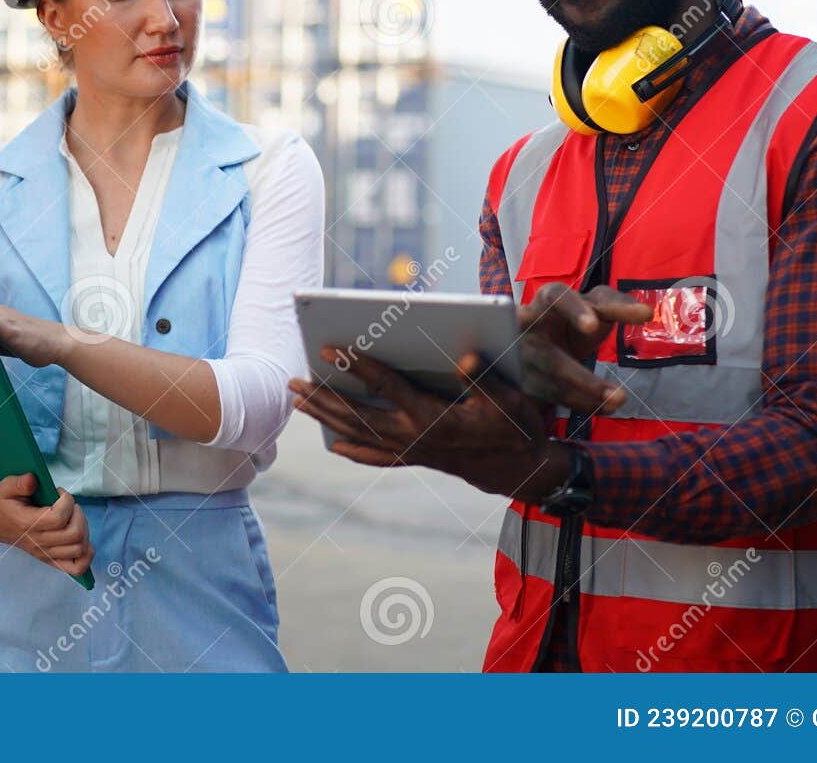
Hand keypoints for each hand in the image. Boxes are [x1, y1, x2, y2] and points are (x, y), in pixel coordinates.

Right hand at [0, 473, 93, 577]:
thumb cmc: (1, 502)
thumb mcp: (6, 486)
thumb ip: (20, 483)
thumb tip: (33, 480)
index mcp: (27, 524)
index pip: (59, 519)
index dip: (66, 501)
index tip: (59, 493)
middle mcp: (38, 543)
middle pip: (75, 534)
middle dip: (78, 514)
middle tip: (68, 505)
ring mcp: (45, 553)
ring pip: (79, 549)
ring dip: (83, 530)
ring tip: (72, 518)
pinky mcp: (50, 559)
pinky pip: (76, 568)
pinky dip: (85, 554)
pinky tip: (80, 538)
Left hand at [289, 348, 571, 500]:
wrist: (522, 469)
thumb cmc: (515, 427)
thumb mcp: (508, 398)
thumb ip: (483, 378)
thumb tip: (465, 355)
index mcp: (433, 416)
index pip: (387, 387)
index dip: (359, 366)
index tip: (332, 348)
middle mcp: (414, 436)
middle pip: (359, 415)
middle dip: (324, 397)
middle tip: (294, 381)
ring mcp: (412, 450)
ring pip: (360, 434)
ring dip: (328, 417)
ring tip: (300, 400)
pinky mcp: (417, 458)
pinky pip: (378, 457)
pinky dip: (355, 450)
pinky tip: (336, 445)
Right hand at [512, 283, 651, 413]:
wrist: (538, 338)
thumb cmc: (571, 317)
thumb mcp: (594, 305)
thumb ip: (619, 306)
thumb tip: (647, 313)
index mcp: (546, 300)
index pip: (555, 298)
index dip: (572, 311)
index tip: (593, 326)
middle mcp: (526, 328)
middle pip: (550, 357)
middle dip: (583, 380)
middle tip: (620, 395)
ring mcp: (520, 357)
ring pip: (551, 384)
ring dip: (585, 397)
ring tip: (617, 402)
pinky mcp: (523, 381)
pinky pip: (551, 397)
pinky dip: (580, 404)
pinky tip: (604, 407)